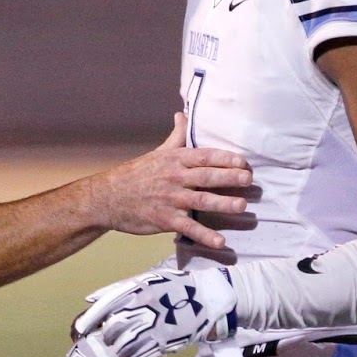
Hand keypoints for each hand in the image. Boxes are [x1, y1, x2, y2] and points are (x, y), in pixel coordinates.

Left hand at [71, 263, 239, 356]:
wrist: (207, 297)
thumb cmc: (173, 287)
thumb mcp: (146, 280)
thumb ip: (118, 290)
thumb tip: (90, 299)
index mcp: (139, 290)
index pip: (106, 306)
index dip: (90, 320)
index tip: (78, 330)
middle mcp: (145, 307)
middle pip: (114, 328)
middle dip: (109, 336)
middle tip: (110, 339)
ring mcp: (156, 325)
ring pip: (126, 345)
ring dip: (120, 350)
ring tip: (121, 350)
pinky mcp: (167, 341)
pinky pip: (142, 356)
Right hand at [88, 113, 251, 250]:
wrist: (107, 197)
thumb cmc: (136, 174)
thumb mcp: (158, 152)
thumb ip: (176, 136)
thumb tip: (183, 114)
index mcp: (175, 160)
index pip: (204, 156)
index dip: (225, 158)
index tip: (243, 161)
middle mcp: (174, 177)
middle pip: (206, 176)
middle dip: (229, 177)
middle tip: (249, 180)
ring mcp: (170, 199)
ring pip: (200, 200)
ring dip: (222, 204)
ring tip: (242, 206)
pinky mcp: (164, 219)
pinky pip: (188, 227)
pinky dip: (204, 235)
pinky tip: (221, 242)